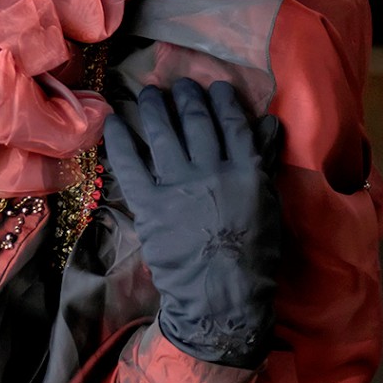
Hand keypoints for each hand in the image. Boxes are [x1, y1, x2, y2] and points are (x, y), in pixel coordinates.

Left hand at [102, 79, 279, 367]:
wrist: (222, 297)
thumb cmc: (253, 255)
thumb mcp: (268, 204)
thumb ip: (264, 160)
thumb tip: (268, 122)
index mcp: (246, 170)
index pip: (232, 122)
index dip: (222, 100)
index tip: (215, 86)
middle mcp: (211, 169)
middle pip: (196, 121)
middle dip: (187, 97)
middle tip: (179, 85)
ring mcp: (178, 185)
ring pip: (163, 133)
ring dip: (155, 107)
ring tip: (149, 93)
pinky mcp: (149, 203)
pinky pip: (130, 162)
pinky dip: (120, 139)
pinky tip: (114, 120)